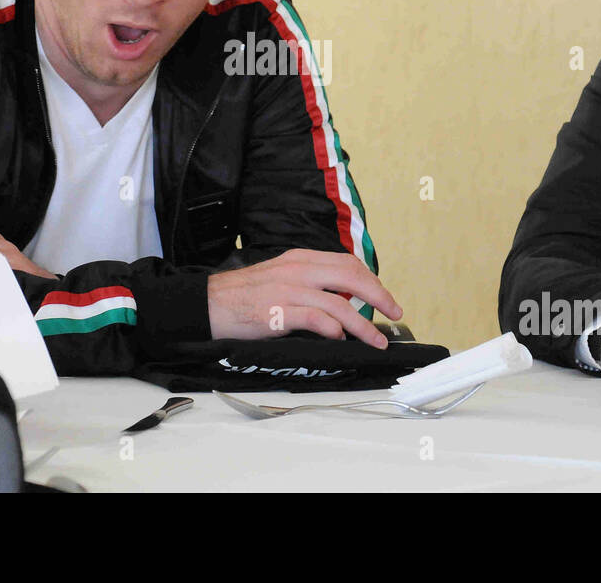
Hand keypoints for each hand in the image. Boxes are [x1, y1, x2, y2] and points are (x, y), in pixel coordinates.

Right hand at [207, 249, 403, 347]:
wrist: (208, 304)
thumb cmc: (243, 295)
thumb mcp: (280, 276)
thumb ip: (309, 282)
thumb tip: (341, 301)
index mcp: (300, 259)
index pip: (347, 263)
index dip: (371, 280)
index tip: (384, 297)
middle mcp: (297, 271)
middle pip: (350, 277)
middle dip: (378, 296)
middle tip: (393, 312)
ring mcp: (288, 291)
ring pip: (339, 304)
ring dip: (363, 325)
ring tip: (375, 340)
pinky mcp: (277, 313)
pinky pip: (315, 319)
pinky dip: (333, 329)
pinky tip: (340, 339)